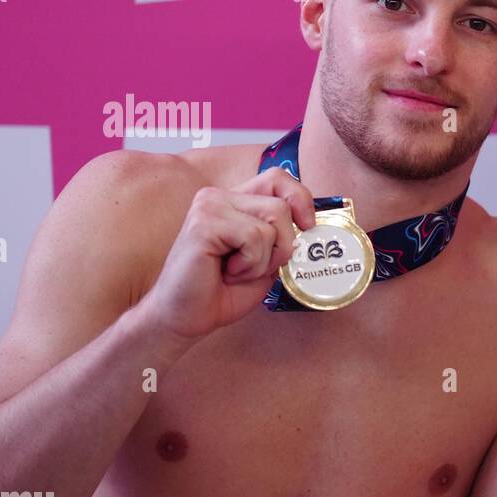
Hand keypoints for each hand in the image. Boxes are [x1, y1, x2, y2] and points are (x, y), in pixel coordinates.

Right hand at [139, 168, 315, 339]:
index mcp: (234, 201)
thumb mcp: (264, 259)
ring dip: (263, 259)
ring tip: (236, 270)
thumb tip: (308, 223)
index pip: (277, 178)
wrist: (188, 318)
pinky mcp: (203, 223)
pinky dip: (250, 264)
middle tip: (253, 266)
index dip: (300, 198)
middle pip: (281, 206)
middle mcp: (219, 196)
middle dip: (282, 246)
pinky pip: (254, 237)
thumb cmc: (223, 291)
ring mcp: (209, 206)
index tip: (307, 226)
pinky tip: (227, 272)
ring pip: (271, 224)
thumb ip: (282, 236)